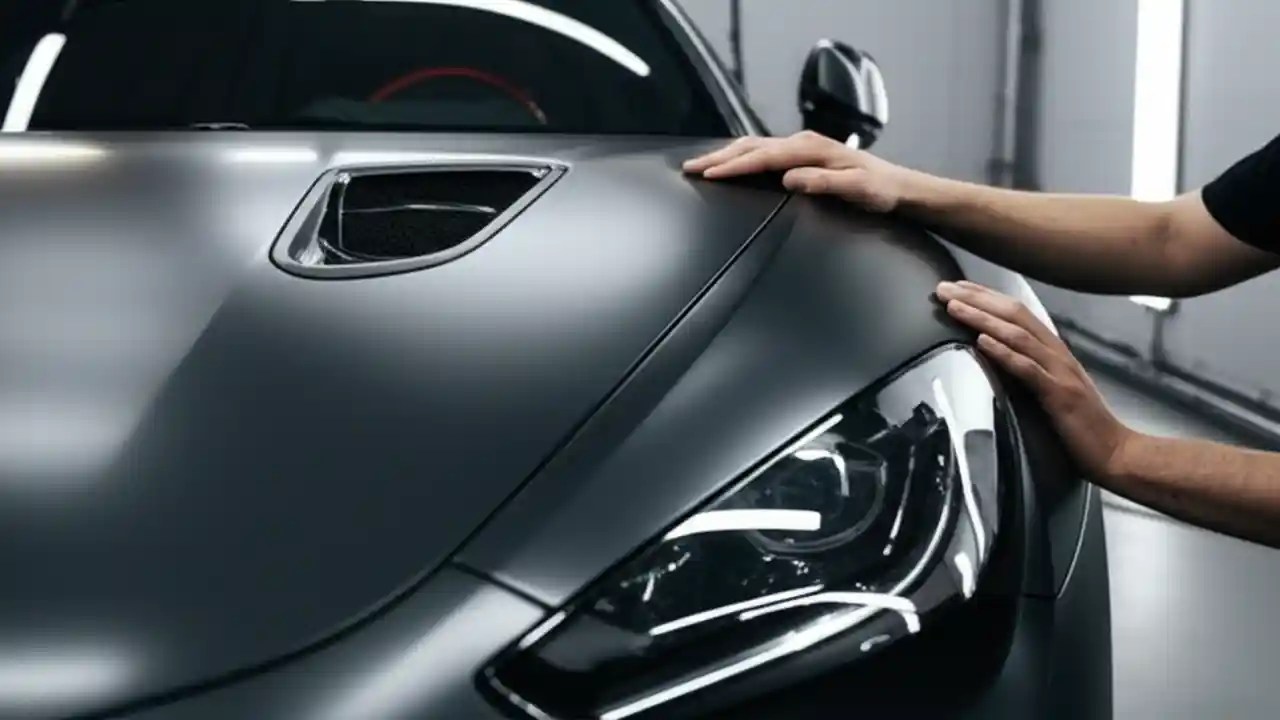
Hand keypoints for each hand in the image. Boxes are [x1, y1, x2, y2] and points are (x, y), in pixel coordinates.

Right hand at [683, 131, 915, 212]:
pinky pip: (763, 150)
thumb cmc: (879, 191)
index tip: (708, 174)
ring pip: (754, 145)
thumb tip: (789, 177)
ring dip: (726, 155)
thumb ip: (824, 182)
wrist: (898, 186)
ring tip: (700, 164)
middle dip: (718, 157)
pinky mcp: (802, 153)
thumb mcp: (858, 190)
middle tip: (689, 167)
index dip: (734, 166)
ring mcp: (802, 145)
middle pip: (752, 146)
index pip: (763, 156)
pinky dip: (740, 154)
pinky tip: (730, 161)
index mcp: (811, 149)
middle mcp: (803, 142)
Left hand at [934, 280, 1135, 480]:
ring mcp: (1059, 372)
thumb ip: (1030, 369)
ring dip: (982, 318)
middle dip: (976, 299)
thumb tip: (997, 357)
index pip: (1016, 312)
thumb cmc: (1081, 426)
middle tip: (944, 287)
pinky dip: (1005, 353)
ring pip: (1017, 335)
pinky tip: (983, 342)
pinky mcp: (1059, 395)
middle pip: (1013, 315)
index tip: (955, 286)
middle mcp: (1057, 354)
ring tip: (954, 306)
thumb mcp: (1052, 388)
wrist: (1116, 453)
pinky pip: (1028, 369)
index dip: (985, 297)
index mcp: (1054, 351)